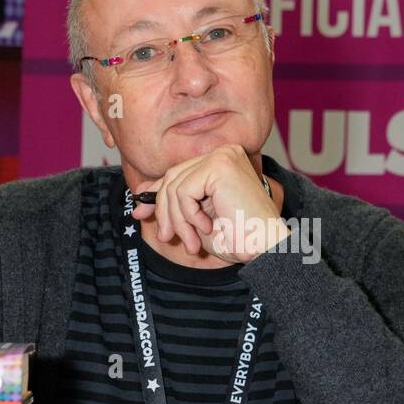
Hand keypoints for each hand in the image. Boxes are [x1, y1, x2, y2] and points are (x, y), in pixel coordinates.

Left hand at [129, 144, 291, 263]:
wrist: (264, 249)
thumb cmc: (238, 238)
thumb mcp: (195, 219)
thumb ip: (172, 203)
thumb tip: (140, 193)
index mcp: (221, 162)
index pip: (178, 173)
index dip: (156, 193)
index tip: (139, 212)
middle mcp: (224, 153)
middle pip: (172, 177)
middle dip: (164, 210)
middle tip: (166, 237)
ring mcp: (223, 156)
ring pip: (175, 186)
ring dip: (177, 220)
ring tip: (191, 241)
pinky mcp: (219, 166)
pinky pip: (184, 191)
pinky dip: (188, 215)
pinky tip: (206, 227)